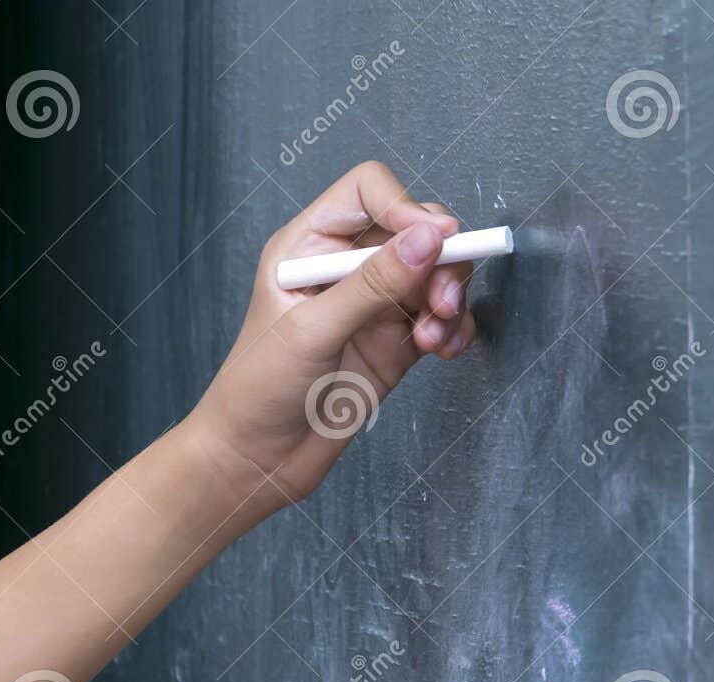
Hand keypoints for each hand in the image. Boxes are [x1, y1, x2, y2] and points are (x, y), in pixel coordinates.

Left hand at [183, 161, 478, 521]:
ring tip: (437, 337)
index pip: (370, 191)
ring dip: (451, 299)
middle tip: (442, 302)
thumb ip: (374, 283)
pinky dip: (454, 330)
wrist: (259, 458)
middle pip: (416, 230)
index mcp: (310, 244)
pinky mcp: (398, 341)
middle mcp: (346, 265)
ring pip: (437, 274)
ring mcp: (375, 304)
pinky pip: (443, 319)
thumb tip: (429, 240)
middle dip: (441, 260)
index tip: (435, 241)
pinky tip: (443, 352)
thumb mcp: (313, 329)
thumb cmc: (260, 389)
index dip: (407, 208)